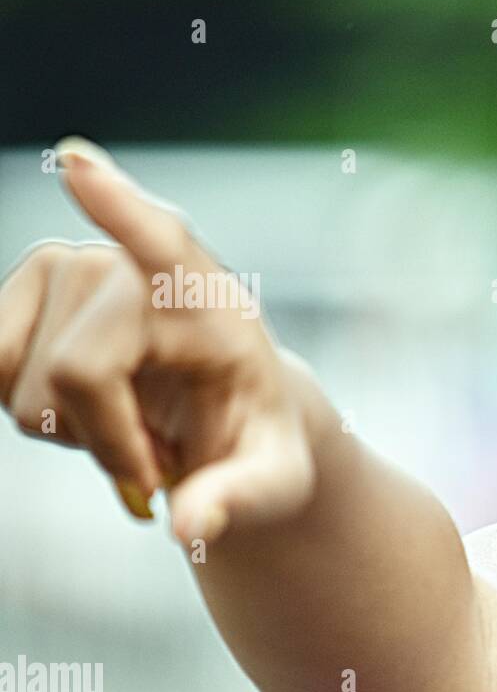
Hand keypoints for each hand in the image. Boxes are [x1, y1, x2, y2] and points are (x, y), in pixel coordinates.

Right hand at [0, 137, 314, 543]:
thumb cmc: (256, 441)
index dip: (118, 207)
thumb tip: (193, 528)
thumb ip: (242, 501)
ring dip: (72, 432)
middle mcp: (133, 269)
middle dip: (110, 445)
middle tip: (162, 458)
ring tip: (132, 421)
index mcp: (215, 302)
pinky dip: (33, 413)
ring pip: (21, 387)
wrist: (225, 416)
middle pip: (77, 376)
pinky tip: (89, 406)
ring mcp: (68, 268)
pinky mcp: (22, 287)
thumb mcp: (275, 481)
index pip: (166, 244)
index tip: (78, 164)